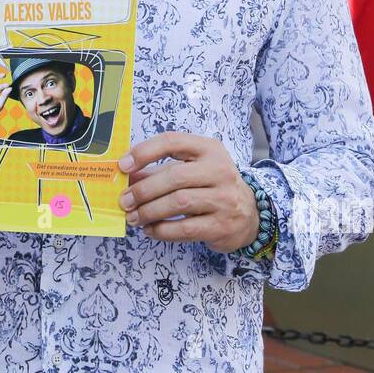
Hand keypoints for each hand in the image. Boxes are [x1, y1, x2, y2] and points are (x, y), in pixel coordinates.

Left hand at [117, 133, 258, 250]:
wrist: (250, 214)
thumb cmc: (212, 187)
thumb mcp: (192, 170)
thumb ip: (159, 170)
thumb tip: (126, 176)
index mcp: (209, 149)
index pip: (172, 142)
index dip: (144, 152)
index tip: (123, 166)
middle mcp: (219, 170)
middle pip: (174, 177)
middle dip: (143, 190)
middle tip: (125, 201)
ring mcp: (223, 199)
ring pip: (178, 203)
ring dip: (149, 212)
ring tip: (134, 217)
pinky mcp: (221, 226)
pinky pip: (184, 228)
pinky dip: (162, 230)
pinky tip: (150, 230)